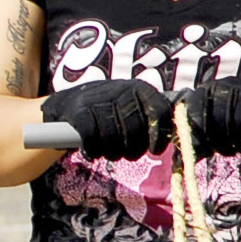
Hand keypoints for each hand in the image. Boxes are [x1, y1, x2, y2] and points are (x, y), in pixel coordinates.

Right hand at [41, 80, 173, 160]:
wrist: (63, 106)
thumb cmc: (104, 113)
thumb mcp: (129, 108)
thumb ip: (148, 118)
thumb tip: (177, 135)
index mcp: (139, 89)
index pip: (160, 111)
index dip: (160, 135)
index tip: (155, 150)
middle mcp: (121, 90)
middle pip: (135, 132)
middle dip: (131, 149)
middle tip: (123, 152)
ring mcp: (98, 100)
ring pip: (114, 139)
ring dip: (110, 152)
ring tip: (106, 150)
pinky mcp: (78, 112)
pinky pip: (92, 140)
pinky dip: (92, 149)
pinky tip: (90, 150)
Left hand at [179, 78, 240, 154]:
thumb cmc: (239, 124)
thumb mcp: (215, 131)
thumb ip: (197, 143)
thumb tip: (179, 161)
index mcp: (206, 92)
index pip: (195, 112)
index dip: (200, 136)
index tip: (207, 151)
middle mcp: (224, 85)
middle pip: (218, 123)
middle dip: (224, 144)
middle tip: (229, 151)